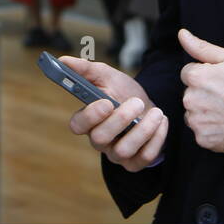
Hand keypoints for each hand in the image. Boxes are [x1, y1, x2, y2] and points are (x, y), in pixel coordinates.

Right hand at [62, 56, 169, 171]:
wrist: (147, 106)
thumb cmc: (123, 92)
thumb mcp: (107, 76)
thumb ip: (86, 69)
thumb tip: (62, 60)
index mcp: (88, 120)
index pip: (77, 125)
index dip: (89, 116)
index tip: (106, 102)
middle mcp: (99, 140)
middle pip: (100, 138)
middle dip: (120, 119)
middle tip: (136, 102)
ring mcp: (116, 154)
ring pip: (123, 151)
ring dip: (142, 130)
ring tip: (156, 112)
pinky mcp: (135, 163)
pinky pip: (144, 157)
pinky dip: (156, 138)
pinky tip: (161, 121)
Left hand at [179, 28, 223, 154]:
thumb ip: (202, 47)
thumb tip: (182, 34)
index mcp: (197, 78)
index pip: (189, 73)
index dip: (207, 75)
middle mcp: (191, 100)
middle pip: (190, 94)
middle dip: (204, 94)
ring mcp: (198, 122)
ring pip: (194, 114)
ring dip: (206, 112)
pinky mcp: (205, 140)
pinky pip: (202, 132)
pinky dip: (213, 130)